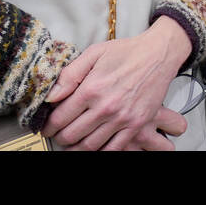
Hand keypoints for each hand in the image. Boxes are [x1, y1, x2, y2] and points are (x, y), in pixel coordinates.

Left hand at [42, 16, 192, 150]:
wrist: (158, 54)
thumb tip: (51, 96)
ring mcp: (122, 118)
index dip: (48, 126)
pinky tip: (94, 147)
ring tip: (72, 143)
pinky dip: (100, 152)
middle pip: (72, 135)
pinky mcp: (137, 124)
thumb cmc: (127, 52)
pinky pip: (114, 148)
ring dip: (76, 148)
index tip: (47, 127)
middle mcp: (106, 107)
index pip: (60, 118)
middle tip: (58, 135)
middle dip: (60, 138)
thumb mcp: (94, 53)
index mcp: (92, 89)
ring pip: (90, 145)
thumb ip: (70, 74)